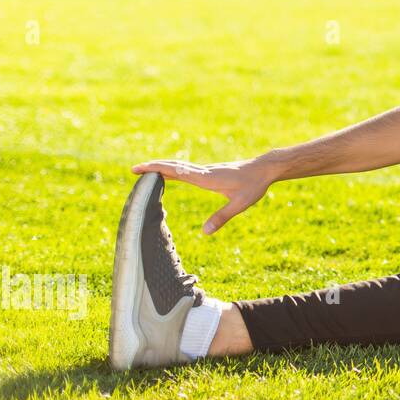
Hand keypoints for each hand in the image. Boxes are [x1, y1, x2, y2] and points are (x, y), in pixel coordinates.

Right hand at [129, 157, 275, 234]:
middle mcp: (203, 172)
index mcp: (206, 178)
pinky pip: (187, 169)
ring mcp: (206, 170)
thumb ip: (222, 217)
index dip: (157, 169)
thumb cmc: (253, 185)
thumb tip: (204, 233)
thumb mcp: (240, 204)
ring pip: (180, 166)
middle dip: (153, 167)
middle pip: (174, 166)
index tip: (139, 169)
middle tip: (134, 169)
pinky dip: (174, 170)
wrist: (265, 169)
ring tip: (146, 172)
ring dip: (162, 167)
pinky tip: (171, 174)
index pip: (176, 171)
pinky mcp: (211, 172)